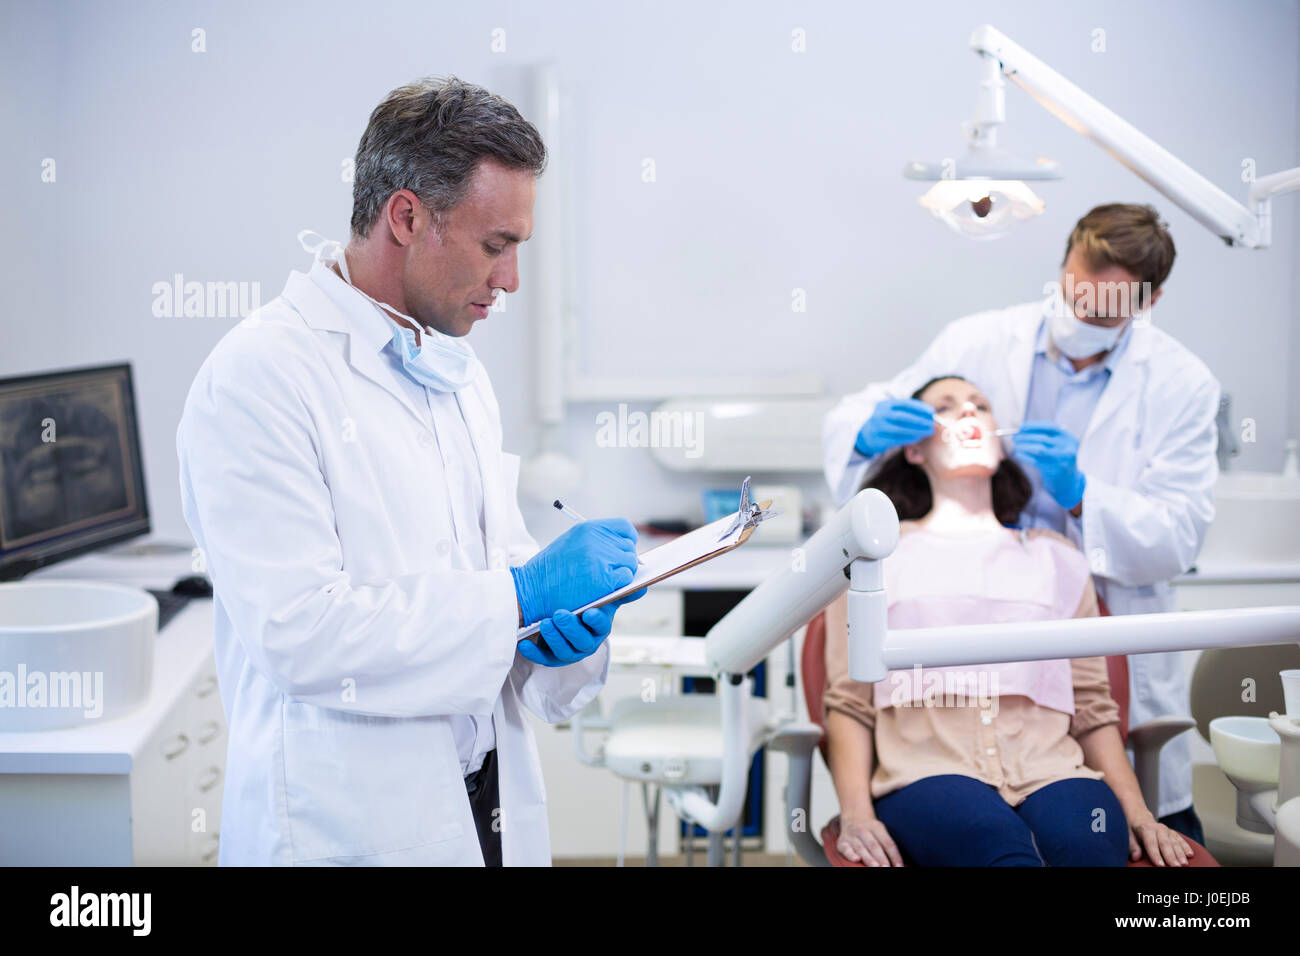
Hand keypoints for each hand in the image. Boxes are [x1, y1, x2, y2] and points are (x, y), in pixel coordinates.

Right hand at [510, 518, 638, 625]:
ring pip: (630, 564)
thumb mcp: (571, 544)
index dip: (627, 540)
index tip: (623, 550)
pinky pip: (626, 579)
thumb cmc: (549, 570)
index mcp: (589, 528)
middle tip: (608, 572)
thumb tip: (624, 551)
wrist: (532, 589)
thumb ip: (597, 543)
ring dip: (622, 574)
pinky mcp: (606, 579)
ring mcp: (603, 559)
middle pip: (629, 548)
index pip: (624, 528)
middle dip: (622, 561)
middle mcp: (598, 540)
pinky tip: (604, 588)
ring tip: (603, 581)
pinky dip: (620, 586)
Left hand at [518, 587, 645, 666]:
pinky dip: (533, 652)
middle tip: (559, 615)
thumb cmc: (583, 602)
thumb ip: (618, 590)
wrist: (562, 610)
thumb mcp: (600, 595)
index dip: (597, 621)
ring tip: (544, 623)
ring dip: (554, 639)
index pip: (602, 626)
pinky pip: (543, 658)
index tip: (589, 612)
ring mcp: (569, 651)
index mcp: (599, 626)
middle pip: (582, 642)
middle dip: (571, 629)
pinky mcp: (551, 656)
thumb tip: (641, 586)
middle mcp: (587, 642)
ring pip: (564, 652)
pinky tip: (524, 643)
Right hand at [835, 811, 904, 866]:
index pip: (887, 843)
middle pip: (874, 845)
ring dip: (869, 858)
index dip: (894, 855)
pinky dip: (850, 854)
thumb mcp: (880, 831)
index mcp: (876, 827)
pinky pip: (845, 848)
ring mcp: (851, 835)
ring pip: (861, 848)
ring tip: (876, 867)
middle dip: (881, 858)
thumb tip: (897, 863)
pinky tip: (856, 859)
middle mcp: (863, 830)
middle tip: (887, 867)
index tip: (899, 866)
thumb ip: (887, 845)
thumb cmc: (870, 829)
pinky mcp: (841, 842)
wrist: (853, 816)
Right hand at [854, 397, 936, 457]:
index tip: (932, 412)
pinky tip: (917, 438)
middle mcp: (880, 415)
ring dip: (917, 431)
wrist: (865, 434)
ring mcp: (877, 428)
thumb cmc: (885, 421)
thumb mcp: (892, 411)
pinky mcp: (878, 440)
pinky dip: (909, 439)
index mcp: (885, 404)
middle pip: (903, 417)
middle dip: (920, 421)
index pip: (905, 404)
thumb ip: (908, 411)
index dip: (920, 408)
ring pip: (900, 430)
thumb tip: (930, 414)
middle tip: (932, 424)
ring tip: (927, 432)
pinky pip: (896, 440)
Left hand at [1012, 421, 1086, 509]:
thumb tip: (1020, 428)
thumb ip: (1043, 435)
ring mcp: (1061, 460)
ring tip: (1015, 445)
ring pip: (1038, 449)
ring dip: (1024, 446)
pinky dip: (1024, 456)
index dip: (1034, 426)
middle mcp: (1067, 448)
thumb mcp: (1057, 445)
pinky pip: (1035, 461)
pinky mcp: (1054, 470)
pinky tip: (1017, 454)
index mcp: (1070, 438)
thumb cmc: (1058, 458)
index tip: (1020, 427)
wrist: (1067, 481)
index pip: (1051, 427)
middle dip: (1026, 436)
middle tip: (1014, 436)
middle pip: (1043, 438)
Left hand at [1127, 809, 1194, 865]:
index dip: (1155, 855)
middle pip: (1165, 844)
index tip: (1160, 865)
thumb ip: (1133, 846)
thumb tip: (1135, 857)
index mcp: (1146, 829)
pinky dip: (1186, 847)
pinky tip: (1190, 854)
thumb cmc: (1134, 829)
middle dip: (1171, 856)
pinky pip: (1181, 840)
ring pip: (1175, 843)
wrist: (1141, 817)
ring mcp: (1167, 830)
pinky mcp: (1173, 833)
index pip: (1151, 843)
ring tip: (1184, 864)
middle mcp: (1158, 829)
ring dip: (1180, 854)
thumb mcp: (1128, 834)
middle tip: (1175, 867)